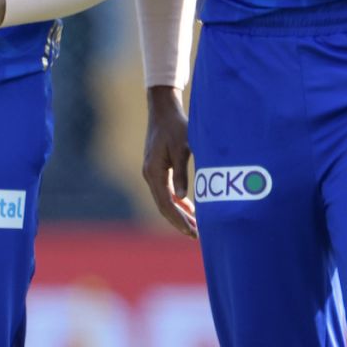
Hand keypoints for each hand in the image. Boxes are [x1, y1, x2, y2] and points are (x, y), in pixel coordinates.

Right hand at [143, 85, 197, 238]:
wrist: (163, 110)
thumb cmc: (176, 127)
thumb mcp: (182, 148)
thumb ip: (182, 173)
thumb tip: (182, 199)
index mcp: (154, 172)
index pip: (166, 204)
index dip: (179, 220)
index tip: (193, 232)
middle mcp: (150, 175)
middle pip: (163, 206)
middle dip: (179, 222)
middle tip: (196, 236)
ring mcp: (152, 173)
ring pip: (164, 200)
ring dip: (179, 213)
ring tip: (195, 227)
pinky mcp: (157, 169)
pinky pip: (165, 191)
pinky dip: (176, 202)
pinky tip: (189, 209)